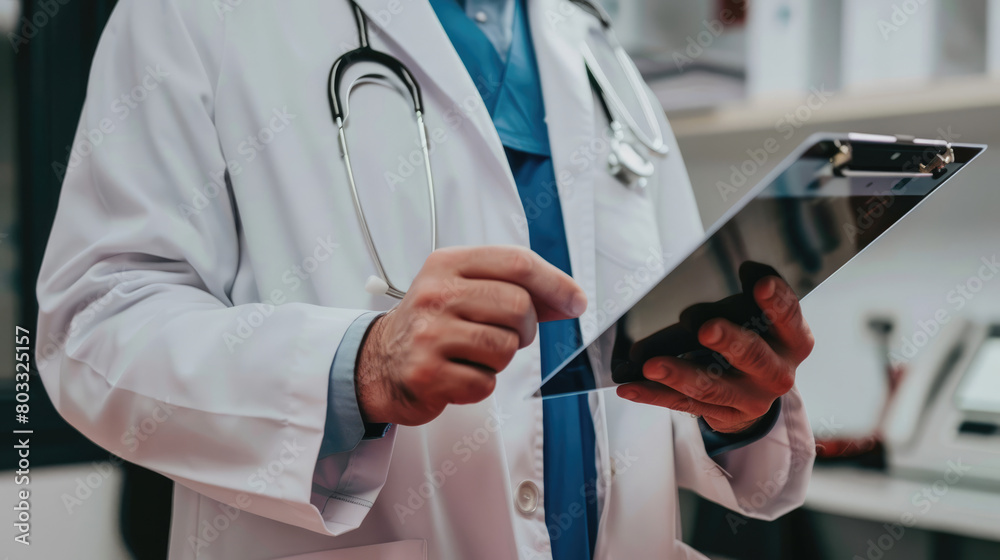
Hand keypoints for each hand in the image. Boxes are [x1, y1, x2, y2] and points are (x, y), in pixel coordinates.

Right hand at [357, 246, 586, 425]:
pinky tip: (458, 373)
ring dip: (500, 358)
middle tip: (506, 335)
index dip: (555, 283)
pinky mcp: (427, 374)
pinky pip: (485, 382)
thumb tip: (569, 300)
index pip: (516, 262)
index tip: (575, 302)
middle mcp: (435, 294)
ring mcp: (429, 335)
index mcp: (447, 264)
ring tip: (474, 354)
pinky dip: (480, 383)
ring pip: (505, 347)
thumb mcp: (463, 289)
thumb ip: (514, 288)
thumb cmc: (431, 323)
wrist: (378, 363)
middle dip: (525, 328)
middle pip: (517, 306)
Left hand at [616, 276, 813, 432]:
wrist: (757, 391)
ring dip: (679, 374)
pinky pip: (683, 404)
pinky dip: (653, 395)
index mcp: (794, 341)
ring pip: (712, 386)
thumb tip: (745, 270)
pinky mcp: (722, 416)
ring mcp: (750, 399)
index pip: (789, 317)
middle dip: (729, 341)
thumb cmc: (756, 339)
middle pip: (753, 356)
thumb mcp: (762, 318)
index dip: (776, 301)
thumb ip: (750, 297)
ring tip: (651, 366)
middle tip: (705, 328)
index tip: (759, 283)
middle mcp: (777, 373)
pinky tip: (629, 387)